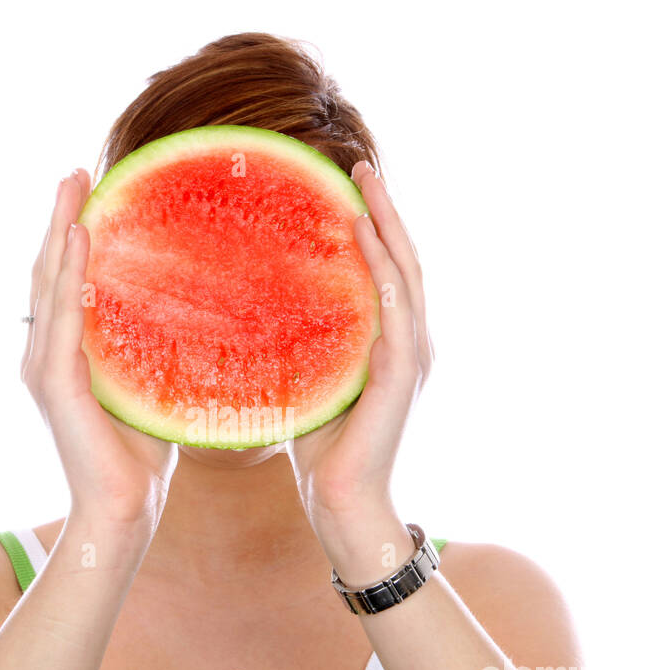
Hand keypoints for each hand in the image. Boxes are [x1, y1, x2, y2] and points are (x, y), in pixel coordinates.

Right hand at [23, 169, 177, 526]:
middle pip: (47, 272)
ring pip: (49, 283)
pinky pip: (63, 315)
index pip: (63, 285)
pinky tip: (79, 237)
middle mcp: (44, 356)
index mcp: (63, 357)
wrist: (124, 510)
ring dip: (59, 230)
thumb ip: (155, 351)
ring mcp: (44, 368)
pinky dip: (69, 273)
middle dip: (58, 218)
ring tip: (73, 185)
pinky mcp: (57, 382)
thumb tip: (195, 316)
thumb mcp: (150, 387)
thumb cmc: (141, 456)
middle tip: (75, 171)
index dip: (69, 238)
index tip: (87, 195)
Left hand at [286, 162, 433, 579]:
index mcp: (391, 344)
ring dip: (388, 229)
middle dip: (386, 210)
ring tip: (366, 187)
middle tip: (361, 165)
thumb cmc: (321, 449)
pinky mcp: (400, 379)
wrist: (342, 504)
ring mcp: (411, 360)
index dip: (376, 225)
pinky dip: (383, 274)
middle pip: (405, 262)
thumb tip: (258, 310)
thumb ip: (303, 345)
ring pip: (406, 278)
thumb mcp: (310, 382)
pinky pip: (395, 315)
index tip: (351, 183)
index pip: (388, 272)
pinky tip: (366, 244)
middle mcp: (410, 344)